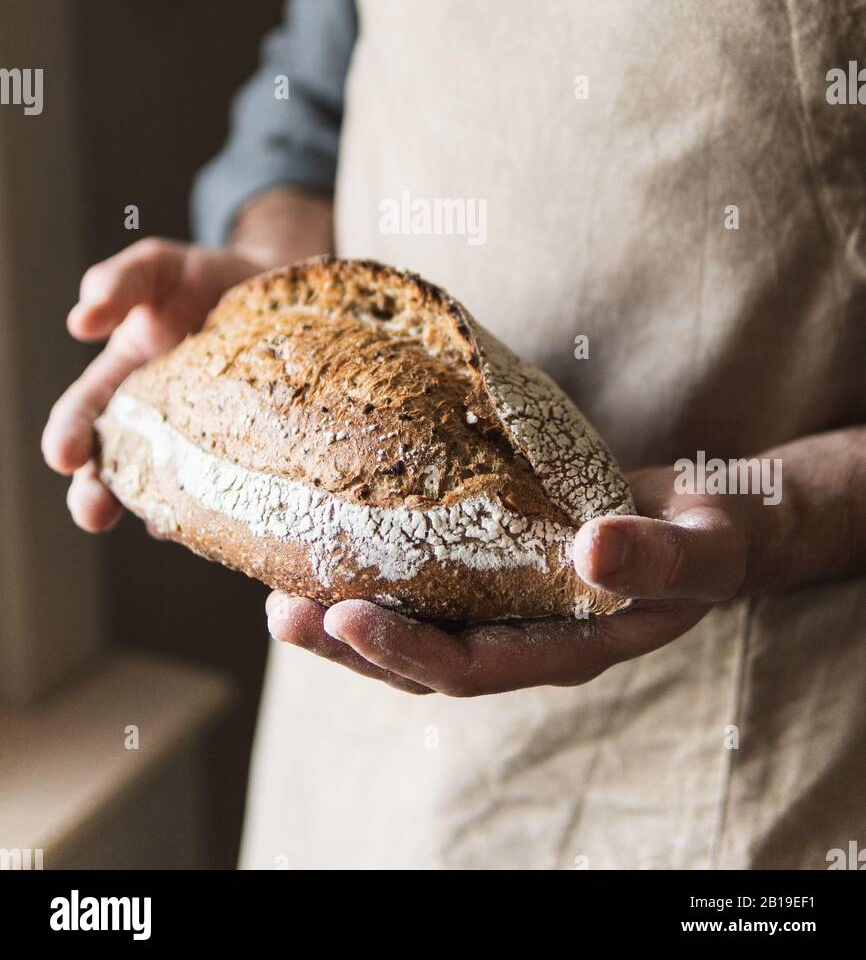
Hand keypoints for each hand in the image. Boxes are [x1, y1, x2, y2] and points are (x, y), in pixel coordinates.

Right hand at [42, 239, 261, 532]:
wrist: (267, 285)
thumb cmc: (200, 277)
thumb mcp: (154, 267)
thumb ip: (116, 283)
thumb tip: (81, 322)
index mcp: (119, 379)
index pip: (81, 415)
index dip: (66, 436)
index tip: (62, 455)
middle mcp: (151, 419)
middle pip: (111, 468)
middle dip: (94, 494)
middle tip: (93, 512)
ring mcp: (196, 439)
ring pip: (164, 489)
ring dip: (153, 511)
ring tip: (157, 525)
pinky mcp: (240, 451)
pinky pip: (223, 488)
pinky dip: (214, 507)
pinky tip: (218, 518)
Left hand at [266, 468, 760, 696]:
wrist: (717, 521)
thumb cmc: (714, 536)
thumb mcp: (702, 546)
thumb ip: (656, 557)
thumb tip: (591, 550)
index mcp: (570, 645)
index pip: (475, 666)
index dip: (408, 650)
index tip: (348, 615)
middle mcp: (528, 636)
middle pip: (425, 662)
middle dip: (352, 644)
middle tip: (284, 613)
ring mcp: (511, 608)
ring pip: (417, 631)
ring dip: (350, 620)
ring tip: (283, 598)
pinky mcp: (498, 571)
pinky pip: (430, 586)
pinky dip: (381, 576)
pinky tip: (335, 549)